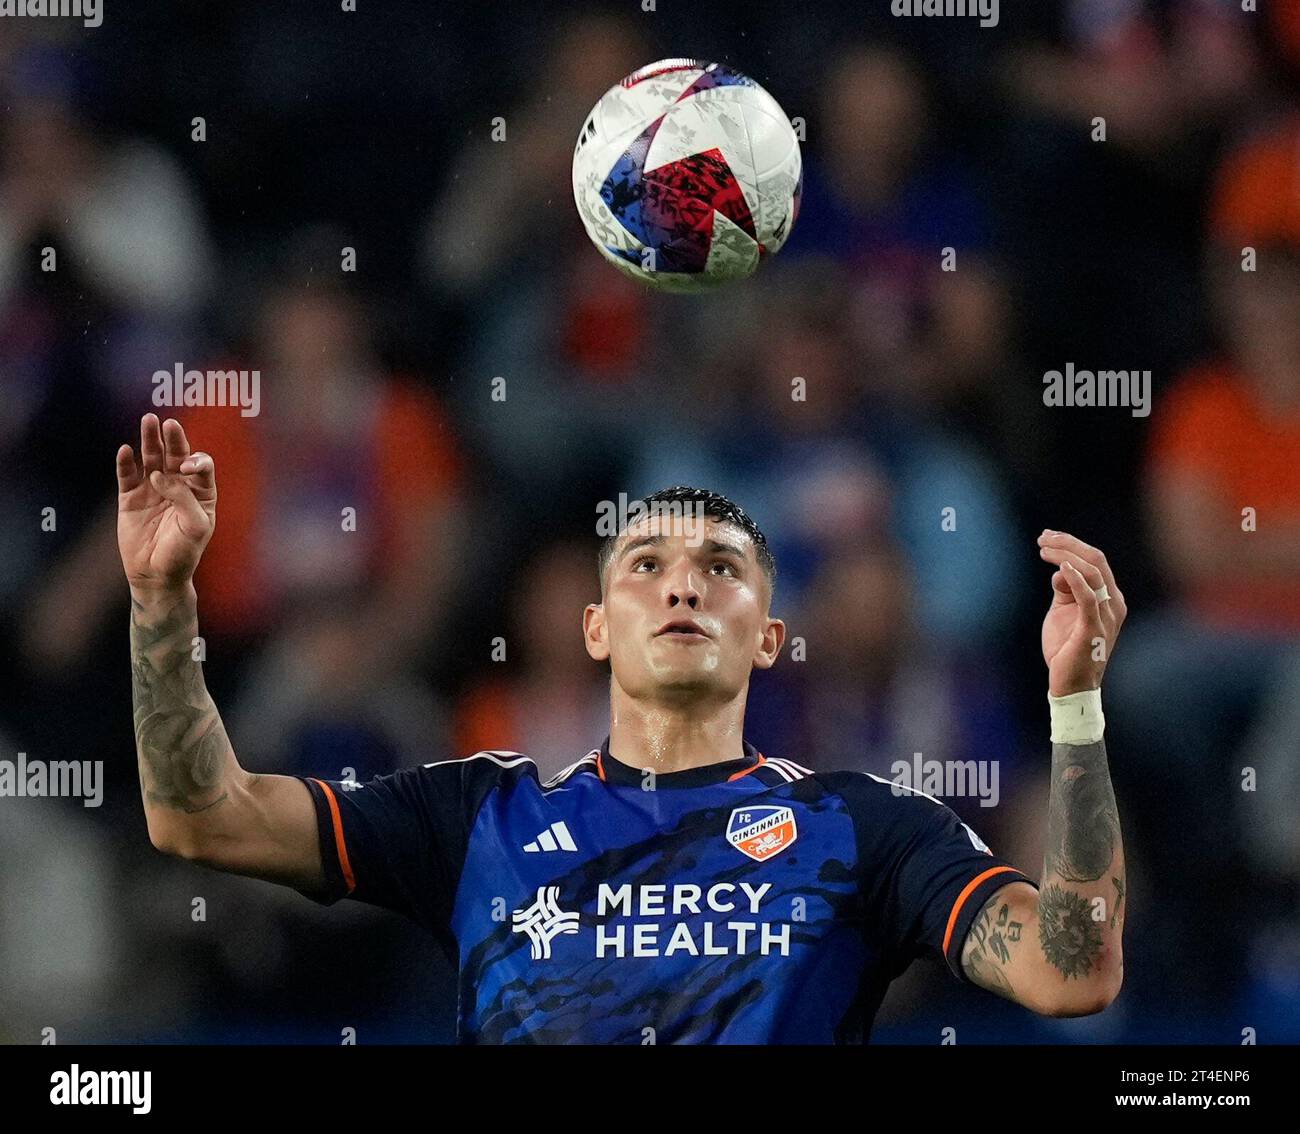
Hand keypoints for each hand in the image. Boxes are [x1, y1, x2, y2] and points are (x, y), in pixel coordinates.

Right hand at [117, 414, 215, 594]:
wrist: (156, 575)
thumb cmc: (183, 552)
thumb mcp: (195, 527)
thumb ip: (183, 498)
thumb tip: (160, 476)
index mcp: (200, 493)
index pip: (201, 467)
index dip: (196, 462)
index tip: (187, 468)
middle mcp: (177, 486)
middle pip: (176, 456)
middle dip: (174, 440)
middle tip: (169, 424)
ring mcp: (153, 489)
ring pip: (152, 459)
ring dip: (150, 440)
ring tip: (149, 421)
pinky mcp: (131, 497)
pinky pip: (128, 475)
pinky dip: (126, 462)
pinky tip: (126, 450)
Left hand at [1037, 530, 1127, 695]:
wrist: (1070, 683)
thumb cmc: (1067, 647)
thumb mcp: (1064, 611)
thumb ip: (1065, 589)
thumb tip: (1061, 569)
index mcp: (1108, 597)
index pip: (1095, 560)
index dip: (1072, 544)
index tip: (1047, 537)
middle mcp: (1113, 603)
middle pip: (1096, 560)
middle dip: (1069, 544)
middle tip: (1043, 538)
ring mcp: (1106, 616)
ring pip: (1093, 573)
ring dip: (1067, 555)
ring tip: (1044, 549)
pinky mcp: (1093, 629)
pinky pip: (1089, 598)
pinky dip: (1076, 579)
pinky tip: (1061, 567)